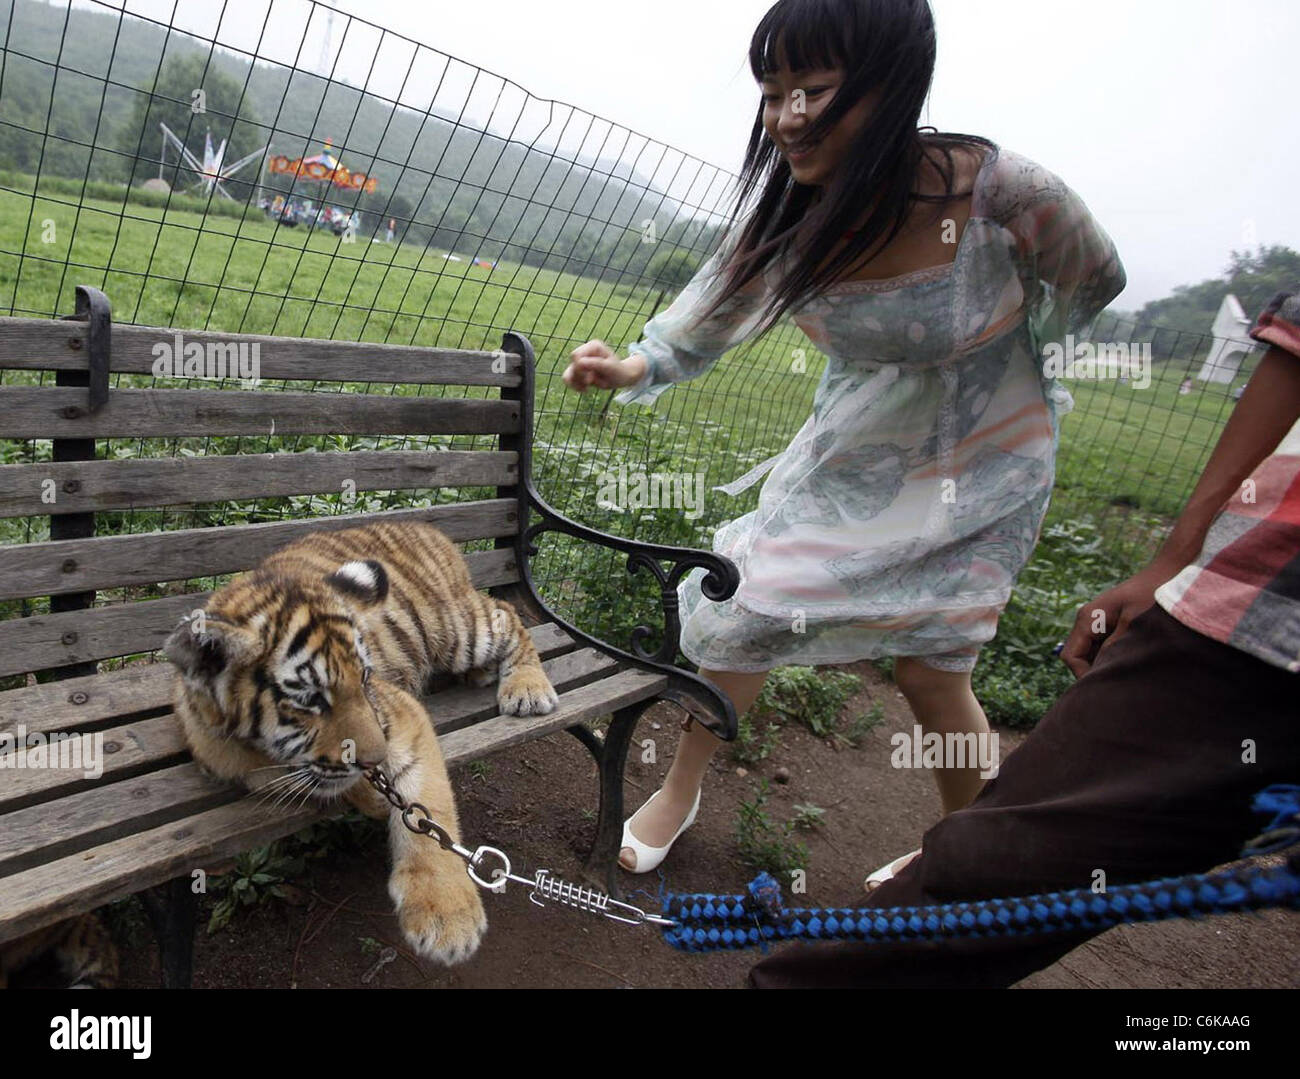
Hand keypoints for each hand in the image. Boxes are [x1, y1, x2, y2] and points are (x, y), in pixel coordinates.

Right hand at [562, 340, 646, 392]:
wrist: (622, 378)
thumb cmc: (618, 371)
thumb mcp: (610, 368)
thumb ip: (595, 364)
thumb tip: (579, 363)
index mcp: (593, 346)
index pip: (576, 356)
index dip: (580, 368)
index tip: (590, 378)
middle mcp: (585, 351)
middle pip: (572, 364)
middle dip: (580, 376)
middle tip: (591, 382)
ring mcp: (581, 361)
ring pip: (568, 373)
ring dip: (577, 383)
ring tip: (587, 388)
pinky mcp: (578, 370)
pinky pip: (568, 378)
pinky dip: (574, 385)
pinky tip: (585, 390)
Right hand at [1059, 559, 1184, 677]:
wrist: (1168, 573)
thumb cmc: (1152, 596)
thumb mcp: (1134, 625)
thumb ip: (1115, 648)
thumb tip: (1102, 673)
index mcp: (1087, 619)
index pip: (1070, 657)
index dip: (1083, 675)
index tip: (1107, 685)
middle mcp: (1087, 620)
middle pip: (1078, 657)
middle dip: (1094, 671)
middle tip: (1120, 681)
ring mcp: (1097, 622)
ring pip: (1090, 653)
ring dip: (1105, 663)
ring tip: (1129, 669)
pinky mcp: (1110, 624)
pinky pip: (1102, 646)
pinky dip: (1113, 655)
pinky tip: (1133, 657)